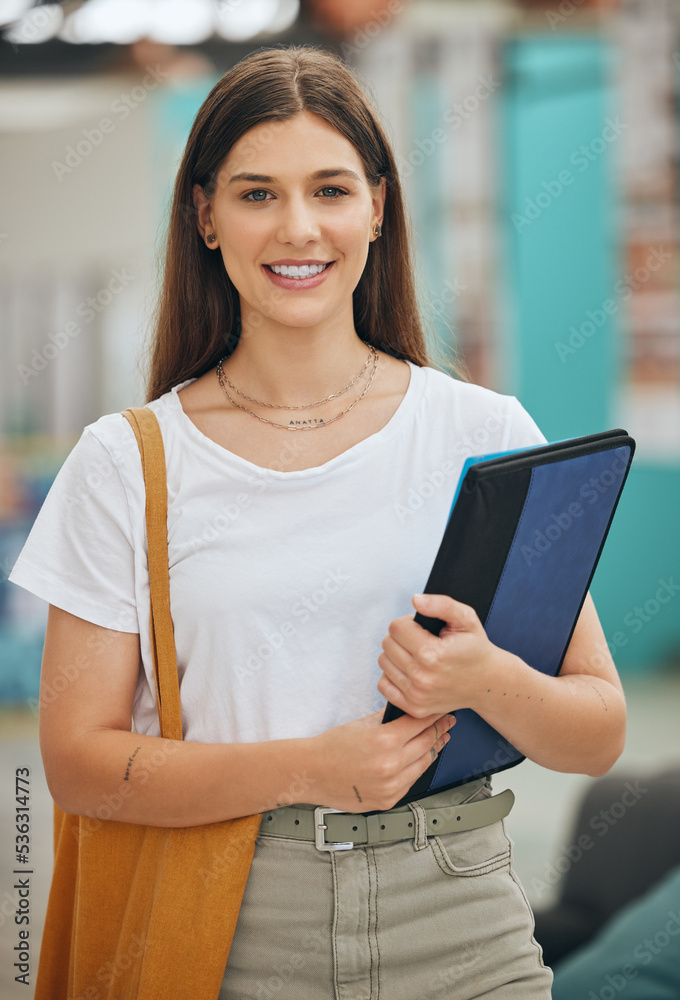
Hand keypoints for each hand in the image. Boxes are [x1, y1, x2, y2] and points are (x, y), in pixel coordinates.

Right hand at [311, 707, 455, 812]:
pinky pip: (411, 782)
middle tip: (448, 723)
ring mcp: (391, 786)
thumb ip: (388, 718)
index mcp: (385, 741)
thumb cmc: (332, 747)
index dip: (435, 715)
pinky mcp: (387, 800)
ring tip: (439, 740)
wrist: (312, 772)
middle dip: (440, 730)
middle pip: (427, 743)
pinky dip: (417, 769)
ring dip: (433, 750)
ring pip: (424, 765)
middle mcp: (391, 765)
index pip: (421, 723)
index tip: (443, 710)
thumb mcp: (362, 724)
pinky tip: (419, 760)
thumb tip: (408, 711)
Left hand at [377, 593, 499, 717]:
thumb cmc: (475, 649)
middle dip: (402, 638)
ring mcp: (417, 695)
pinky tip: (412, 671)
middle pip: (388, 644)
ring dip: (397, 655)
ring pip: (384, 662)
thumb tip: (416, 600)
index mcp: (432, 654)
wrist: (487, 682)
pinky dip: (394, 675)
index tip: (423, 629)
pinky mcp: (414, 707)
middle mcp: (422, 677)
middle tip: (422, 641)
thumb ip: (440, 605)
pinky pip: (384, 685)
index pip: (396, 627)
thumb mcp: (465, 619)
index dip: (409, 623)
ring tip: (418, 656)